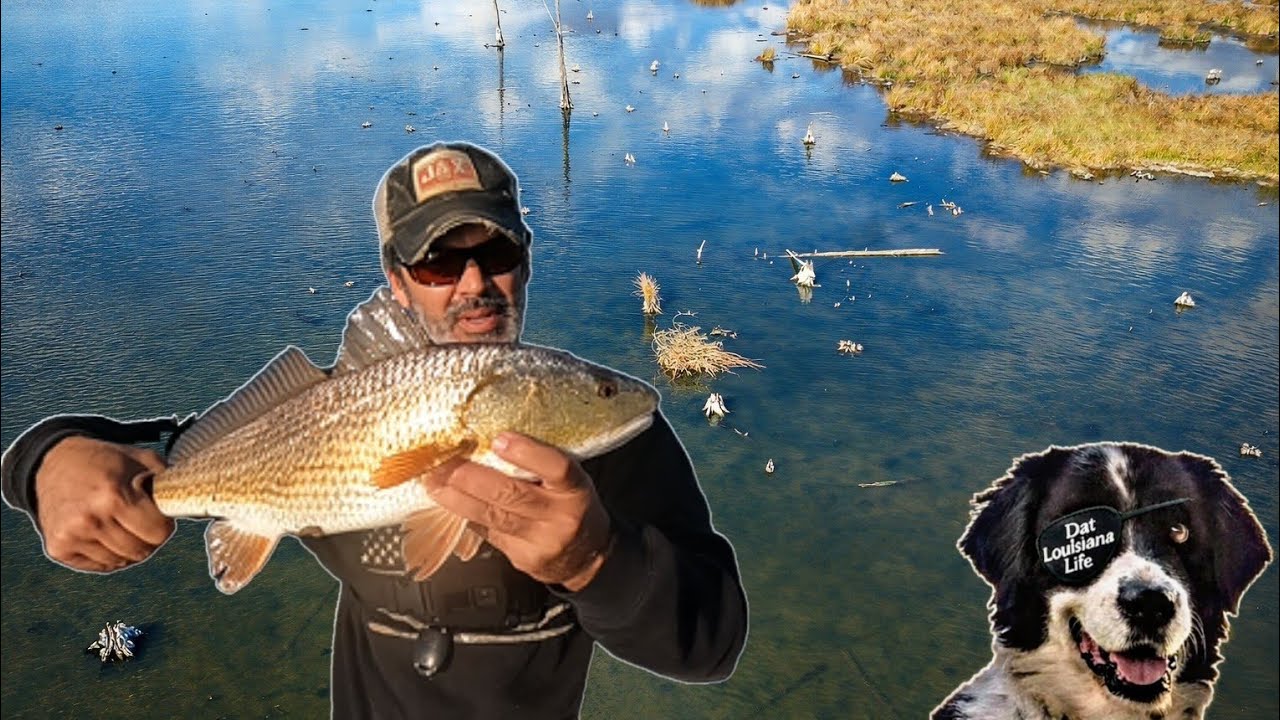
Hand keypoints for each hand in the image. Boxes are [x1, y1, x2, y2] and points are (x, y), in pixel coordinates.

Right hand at [34, 436, 174, 572]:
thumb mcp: (142, 460)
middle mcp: (90, 519)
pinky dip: (109, 553)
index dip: (164, 523)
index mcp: (114, 496)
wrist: (53, 462)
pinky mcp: (58, 548)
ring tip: (121, 522)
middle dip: (149, 537)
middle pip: (142, 551)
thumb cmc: (106, 461)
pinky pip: (101, 565)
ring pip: (122, 561)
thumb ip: (169, 483)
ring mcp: (71, 536)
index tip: (157, 512)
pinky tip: (104, 531)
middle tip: (141, 518)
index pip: (159, 533)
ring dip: (129, 546)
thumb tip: (192, 504)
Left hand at [425, 433, 612, 590]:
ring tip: (433, 481)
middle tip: (443, 462)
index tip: (499, 439)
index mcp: (575, 489)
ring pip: (492, 516)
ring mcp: (541, 541)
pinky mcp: (524, 558)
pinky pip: (488, 533)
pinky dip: (465, 514)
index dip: (527, 453)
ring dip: (456, 497)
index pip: (556, 468)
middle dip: (470, 477)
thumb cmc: (572, 507)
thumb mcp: (569, 482)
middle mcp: (561, 516)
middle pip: (512, 494)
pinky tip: (447, 502)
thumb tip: (491, 439)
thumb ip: (539, 465)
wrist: (587, 558)